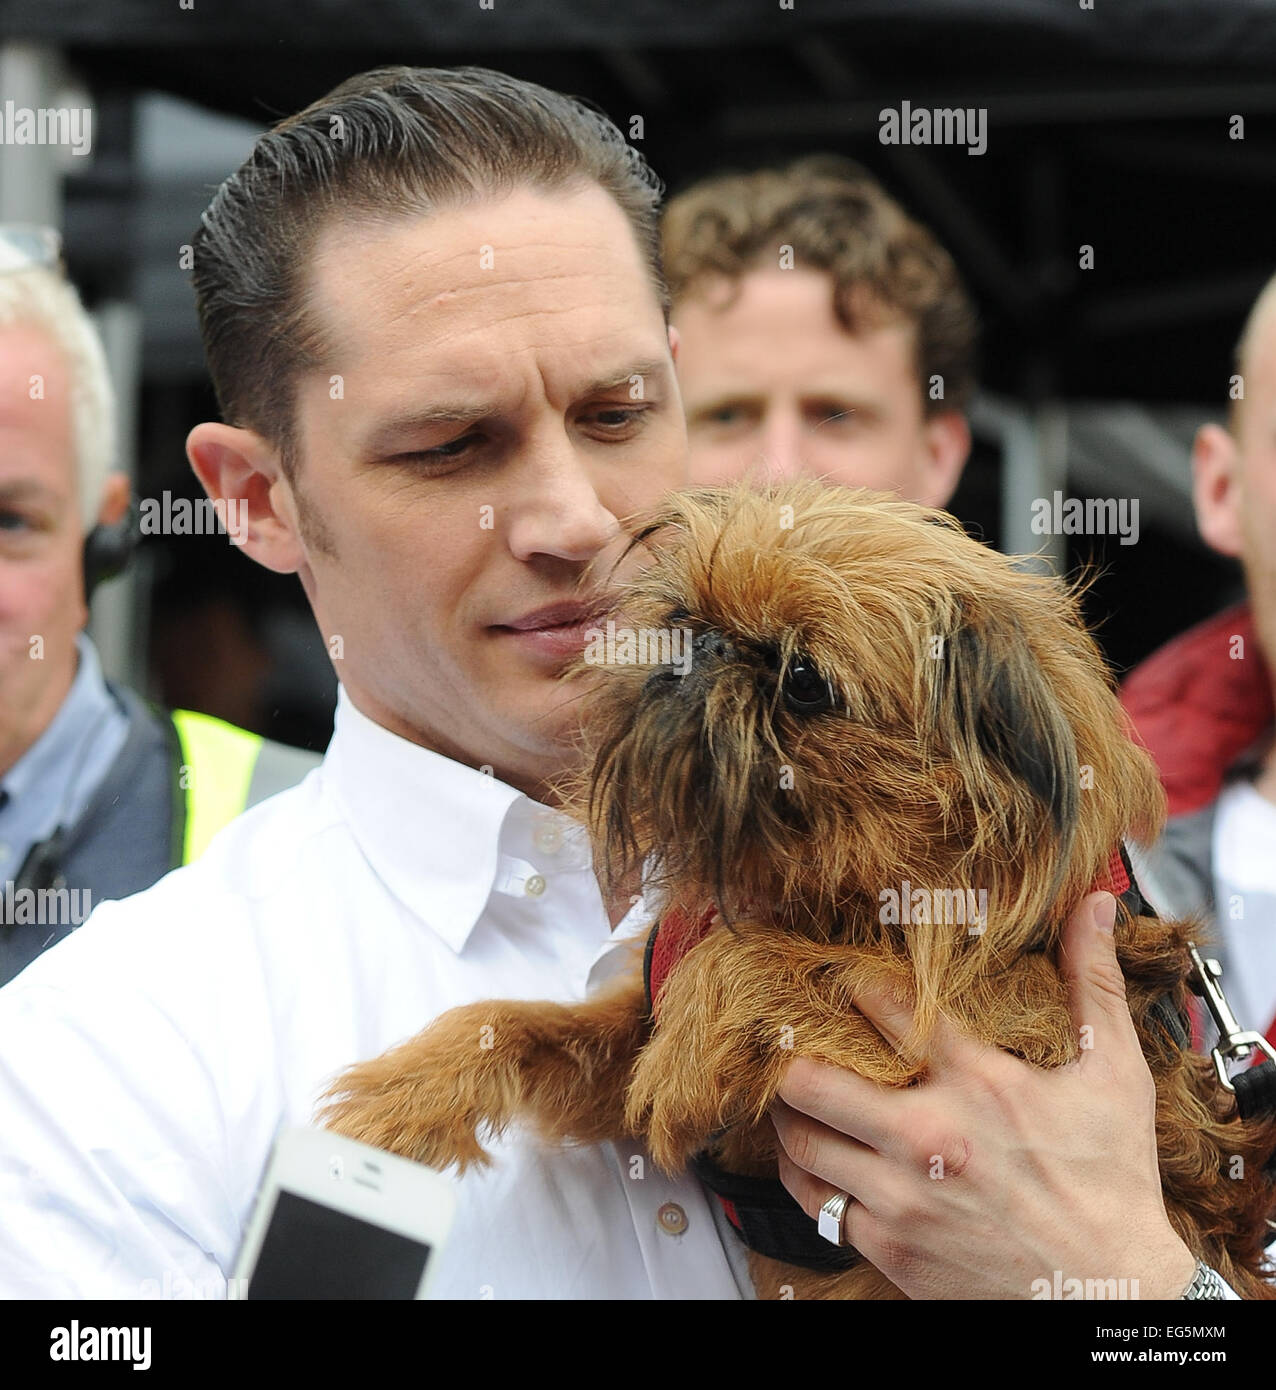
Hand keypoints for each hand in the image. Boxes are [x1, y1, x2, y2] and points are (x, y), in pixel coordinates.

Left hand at [771, 891, 1196, 1299]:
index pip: (884, 1006)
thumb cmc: (1112, 1182)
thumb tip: (1095, 903)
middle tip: (791, 1041)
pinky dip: (806, 1174)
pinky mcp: (889, 1245)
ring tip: (795, 1096)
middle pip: (811, 1078)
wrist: (1111, 1295)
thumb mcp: (1115, 1074)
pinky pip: (814, 1202)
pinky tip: (816, 1156)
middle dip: (792, 1053)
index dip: (850, 982)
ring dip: (790, 1113)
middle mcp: (928, 1137)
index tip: (836, 975)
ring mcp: (902, 1196)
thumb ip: (1092, 981)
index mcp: (979, 1083)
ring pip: (800, 1139)